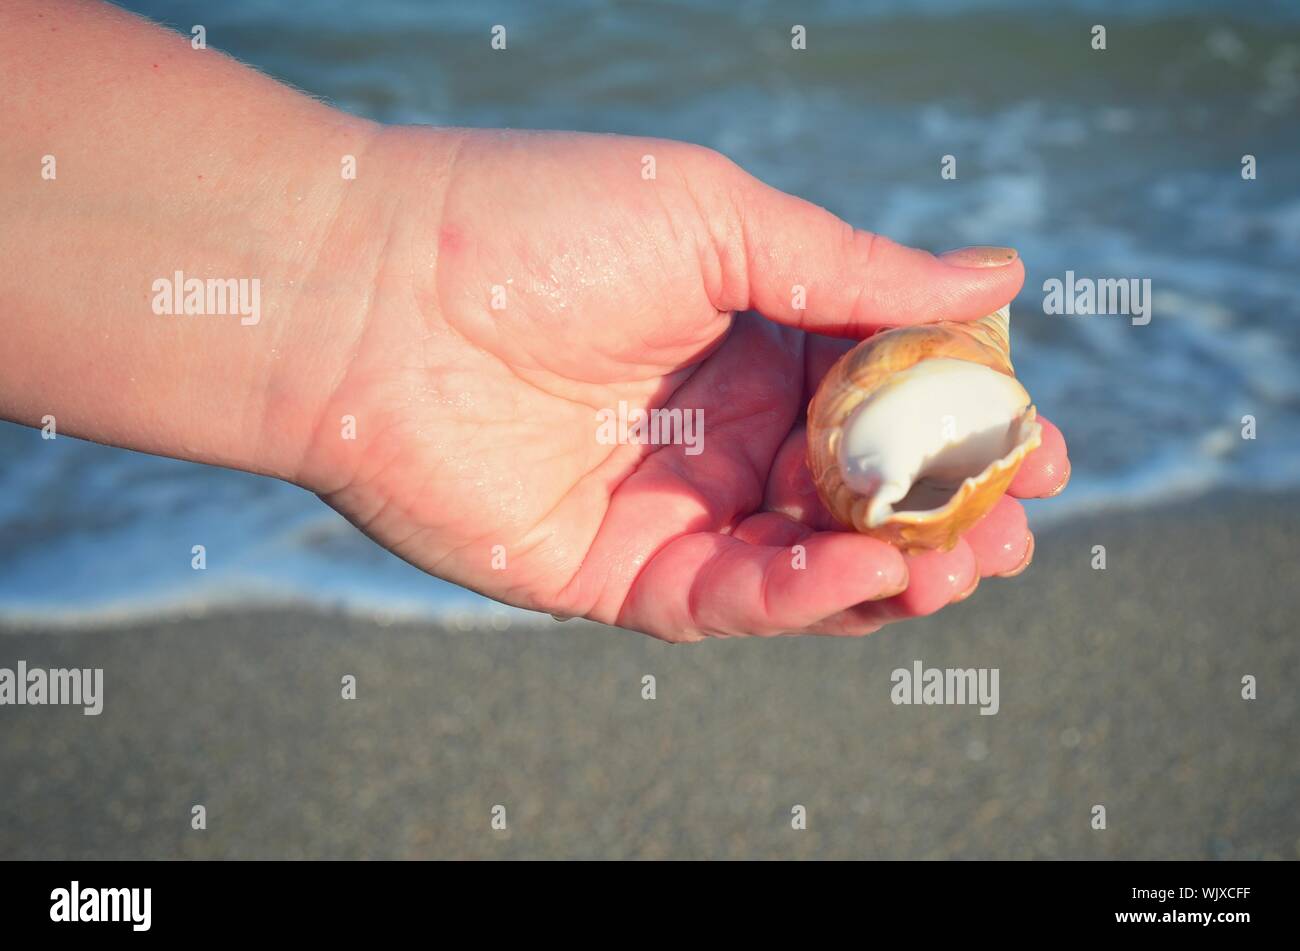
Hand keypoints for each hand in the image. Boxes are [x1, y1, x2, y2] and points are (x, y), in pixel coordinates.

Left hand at [295, 129, 1070, 641]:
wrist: (369, 295)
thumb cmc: (537, 229)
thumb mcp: (720, 224)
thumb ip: (854, 270)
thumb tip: (997, 275)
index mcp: (751, 339)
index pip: (886, 400)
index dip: (965, 428)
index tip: (1041, 444)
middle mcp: (720, 429)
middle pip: (860, 496)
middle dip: (946, 518)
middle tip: (1013, 529)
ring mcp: (672, 506)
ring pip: (809, 565)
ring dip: (894, 573)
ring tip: (962, 565)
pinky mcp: (615, 574)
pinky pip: (729, 600)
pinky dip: (801, 595)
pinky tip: (861, 570)